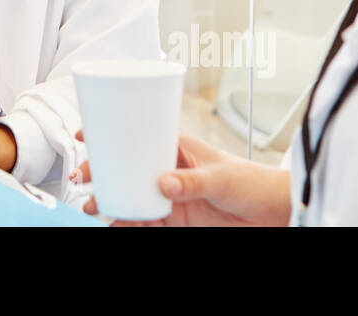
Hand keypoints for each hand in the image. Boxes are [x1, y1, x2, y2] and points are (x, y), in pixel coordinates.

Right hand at [73, 131, 290, 226]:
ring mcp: (170, 195)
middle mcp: (169, 169)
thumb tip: (164, 183)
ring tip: (94, 206)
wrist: (273, 213)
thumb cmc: (253, 182)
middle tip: (84, 179)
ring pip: (131, 194)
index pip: (138, 135)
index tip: (86, 134)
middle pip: (127, 167)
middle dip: (102, 172)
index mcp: (177, 147)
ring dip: (110, 199)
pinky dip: (127, 221)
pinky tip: (114, 223)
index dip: (111, 134)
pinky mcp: (175, 218)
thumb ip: (193, 182)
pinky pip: (144, 219)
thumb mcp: (222, 178)